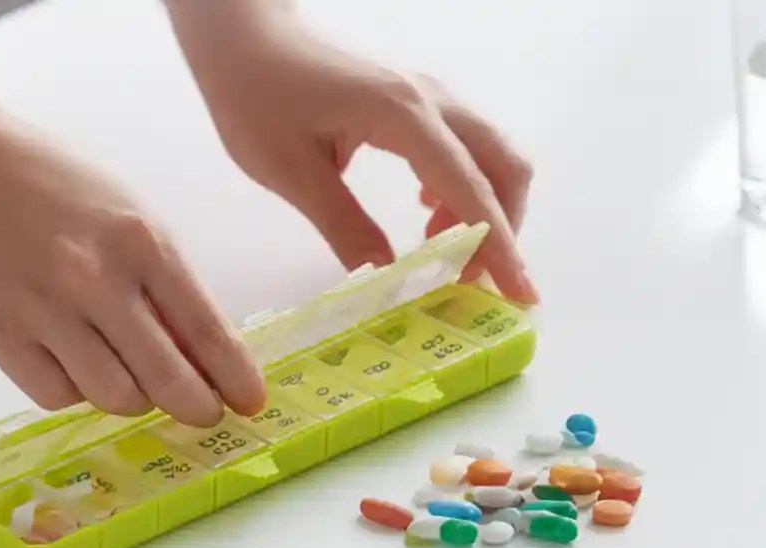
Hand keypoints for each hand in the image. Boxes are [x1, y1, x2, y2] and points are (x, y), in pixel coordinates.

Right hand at [0, 0, 264, 425]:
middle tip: (204, 413)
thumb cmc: (53, 183)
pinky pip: (57, 396)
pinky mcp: (0, 336)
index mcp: (143, 242)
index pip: (206, 329)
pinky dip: (76, 390)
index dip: (235, 376)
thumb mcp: (130, 213)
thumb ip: (167, 280)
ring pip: (114, 397)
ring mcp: (46, 312)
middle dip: (197, 407)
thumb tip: (205, 353)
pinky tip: (75, 361)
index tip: (251, 401)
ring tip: (132, 375)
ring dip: (134, 398)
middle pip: (166, 379)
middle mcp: (97, 281)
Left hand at [168, 0, 538, 304]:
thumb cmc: (255, 94)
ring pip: (492, 156)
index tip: (522, 294)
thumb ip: (344, 227)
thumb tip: (389, 280)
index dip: (500, 247)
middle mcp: (431, 102)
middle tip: (466, 278)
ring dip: (483, 211)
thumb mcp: (289, 172)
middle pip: (505, 167)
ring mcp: (429, 97)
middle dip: (502, 230)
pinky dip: (464, 190)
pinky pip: (467, 149)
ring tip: (437, 251)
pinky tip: (425, 215)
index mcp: (402, 116)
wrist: (243, 36)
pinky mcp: (418, 103)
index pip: (470, 189)